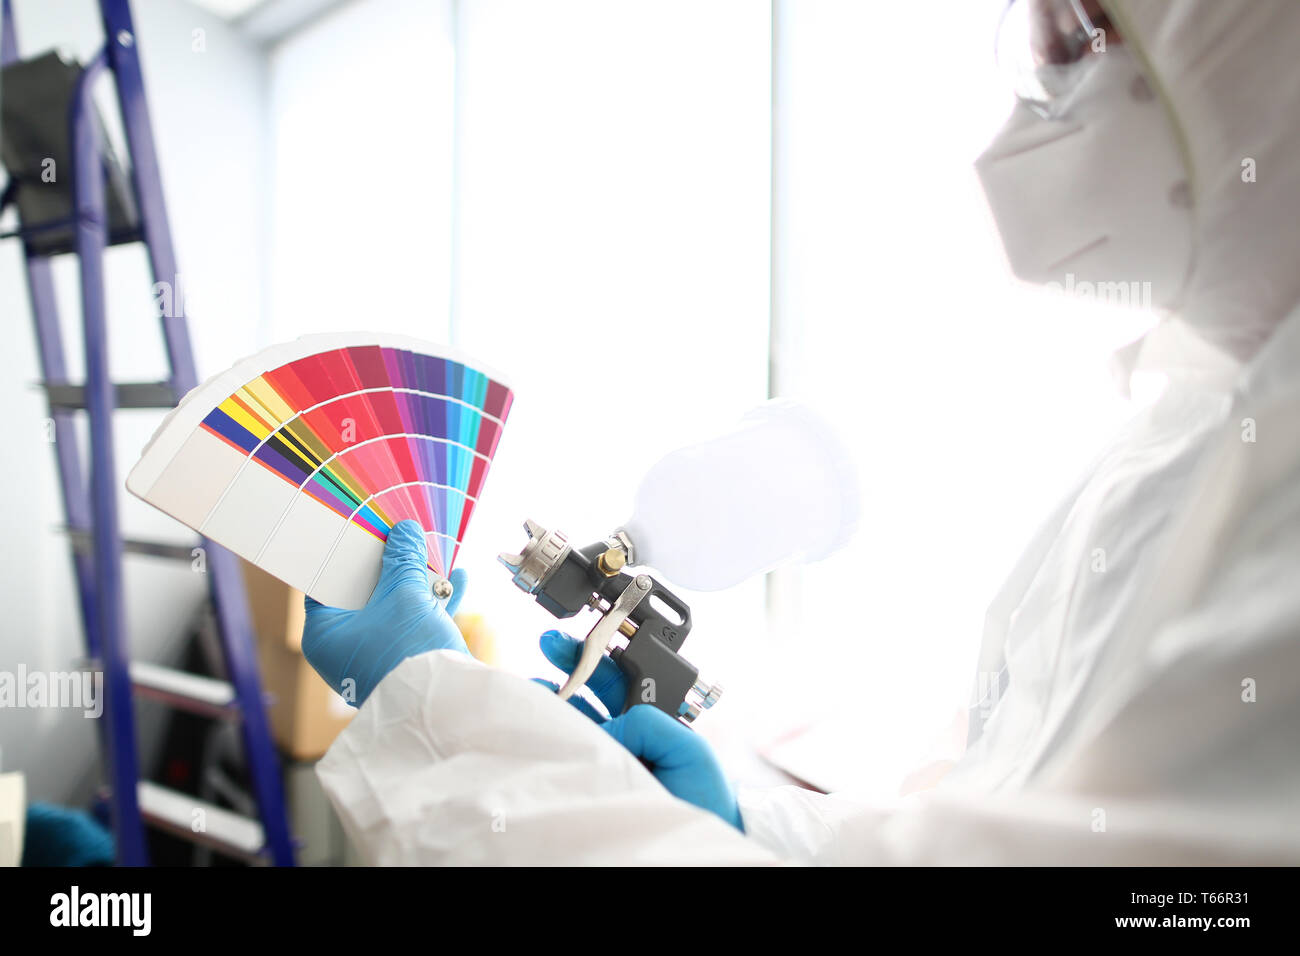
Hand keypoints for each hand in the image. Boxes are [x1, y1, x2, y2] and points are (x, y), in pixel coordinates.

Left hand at [303, 520, 467, 706]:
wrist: (444, 709)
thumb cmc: (408, 653)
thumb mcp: (404, 596)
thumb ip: (404, 560)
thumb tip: (405, 532)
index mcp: (325, 633)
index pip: (325, 582)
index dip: (344, 553)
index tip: (361, 529)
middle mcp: (344, 646)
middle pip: (363, 592)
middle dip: (389, 564)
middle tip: (401, 535)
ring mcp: (374, 655)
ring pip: (393, 607)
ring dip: (416, 582)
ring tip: (434, 553)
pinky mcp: (403, 662)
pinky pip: (414, 624)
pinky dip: (432, 604)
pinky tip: (458, 580)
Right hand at [537, 630, 742, 831]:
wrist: (697, 838)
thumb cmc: (704, 797)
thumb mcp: (687, 747)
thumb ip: (649, 723)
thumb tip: (606, 726)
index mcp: (651, 718)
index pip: (618, 678)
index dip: (594, 657)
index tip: (572, 643)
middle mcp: (627, 734)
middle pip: (590, 691)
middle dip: (568, 667)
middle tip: (548, 646)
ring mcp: (609, 756)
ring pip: (576, 720)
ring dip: (554, 701)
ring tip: (534, 688)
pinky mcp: (595, 780)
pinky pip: (571, 753)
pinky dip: (553, 738)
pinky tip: (539, 727)